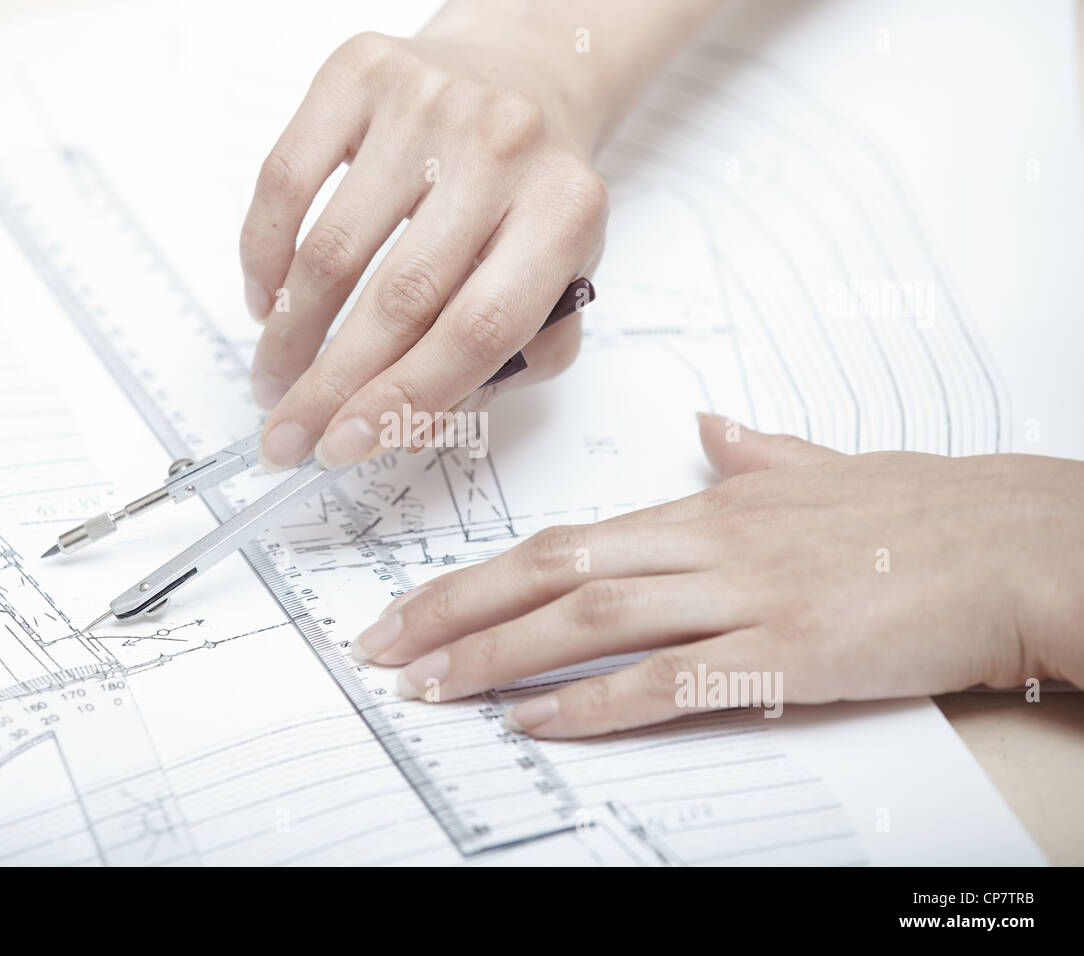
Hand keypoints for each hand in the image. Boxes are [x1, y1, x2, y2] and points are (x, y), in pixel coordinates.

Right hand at [241, 1, 719, 470]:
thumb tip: (407, 424)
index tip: (345, 445)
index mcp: (565, 212)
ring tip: (275, 377)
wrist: (523, 71)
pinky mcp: (362, 72)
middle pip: (400, 299)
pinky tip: (268, 300)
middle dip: (330, 388)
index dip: (402, 401)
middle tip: (290, 434)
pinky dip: (263, 254)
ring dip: (290, 334)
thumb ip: (509, 360)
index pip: (478, 332)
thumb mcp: (560, 277)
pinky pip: (286, 178)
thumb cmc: (533, 191)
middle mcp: (502, 148)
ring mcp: (429, 103)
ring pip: (333, 247)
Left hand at [350, 413, 1083, 736]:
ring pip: (587, 618)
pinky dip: (595, 704)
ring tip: (430, 687)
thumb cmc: (928, 508)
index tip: (416, 604)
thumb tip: (711, 431)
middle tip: (382, 646)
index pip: (560, 537)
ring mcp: (742, 594)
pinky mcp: (785, 650)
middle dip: (453, 610)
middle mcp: (705, 543)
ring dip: (497, 656)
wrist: (1017, 540)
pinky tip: (539, 722)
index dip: (476, 574)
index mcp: (705, 507)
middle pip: (549, 570)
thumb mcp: (822, 469)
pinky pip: (669, 680)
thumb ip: (754, 453)